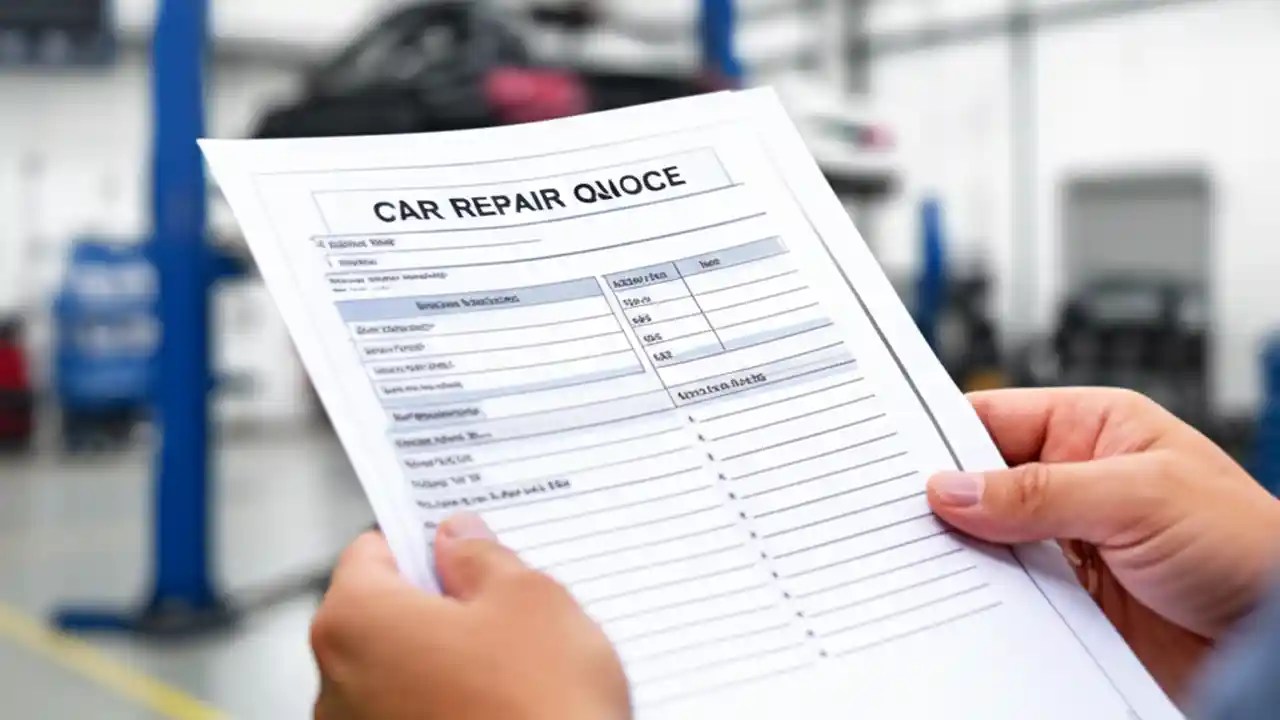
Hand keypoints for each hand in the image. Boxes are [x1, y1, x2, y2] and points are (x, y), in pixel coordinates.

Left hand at [311, 514, 630, 719]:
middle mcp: (335, 687)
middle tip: (506, 610)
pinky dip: (452, 708)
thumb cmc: (539, 706)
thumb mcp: (529, 599)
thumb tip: (458, 541)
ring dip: (449, 665)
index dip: (425, 543)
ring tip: (517, 672)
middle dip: (441, 609)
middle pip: (384, 617)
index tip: (464, 548)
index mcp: (353, 622)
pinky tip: (504, 710)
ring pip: (402, 674)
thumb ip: (481, 558)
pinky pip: (415, 717)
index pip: (372, 552)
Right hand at [926, 388, 1279, 700]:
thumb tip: (952, 488)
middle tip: (901, 515)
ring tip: (927, 559)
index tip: (894, 458)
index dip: (943, 436)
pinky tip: (965, 598)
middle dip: (946, 499)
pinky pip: (1010, 591)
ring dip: (965, 552)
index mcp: (1096, 429)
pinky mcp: (1071, 599)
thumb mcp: (1138, 497)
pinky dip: (985, 595)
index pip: (996, 419)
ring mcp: (1071, 542)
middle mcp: (1078, 481)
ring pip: (990, 540)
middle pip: (984, 482)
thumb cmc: (1249, 546)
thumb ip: (1038, 492)